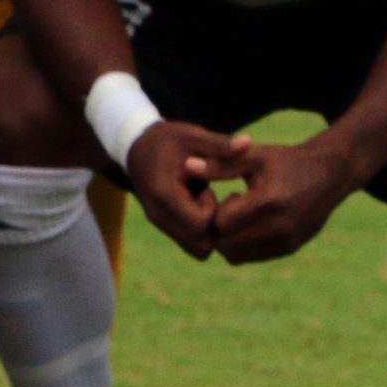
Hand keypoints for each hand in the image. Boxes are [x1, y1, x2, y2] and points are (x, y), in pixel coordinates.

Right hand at [123, 121, 247, 258]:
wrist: (138, 147)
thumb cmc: (169, 140)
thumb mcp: (193, 137)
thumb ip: (220, 144)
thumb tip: (248, 142)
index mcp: (164, 193)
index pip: (199, 224)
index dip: (212, 210)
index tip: (210, 189)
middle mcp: (158, 214)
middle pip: (200, 244)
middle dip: (215, 227)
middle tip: (216, 201)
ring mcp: (159, 223)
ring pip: (197, 249)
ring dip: (210, 231)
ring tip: (208, 203)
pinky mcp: (164, 227)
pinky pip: (191, 244)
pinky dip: (202, 232)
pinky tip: (201, 205)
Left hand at [204, 137, 358, 264]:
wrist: (330, 174)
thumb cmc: (286, 161)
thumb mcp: (253, 156)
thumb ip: (220, 164)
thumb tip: (186, 166)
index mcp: (269, 202)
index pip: (222, 223)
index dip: (215, 210)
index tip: (224, 195)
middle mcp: (280, 227)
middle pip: (226, 244)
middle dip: (218, 228)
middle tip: (228, 208)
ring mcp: (287, 241)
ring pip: (237, 256)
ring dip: (230, 239)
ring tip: (240, 215)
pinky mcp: (291, 248)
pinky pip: (253, 257)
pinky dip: (244, 245)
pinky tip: (252, 222)